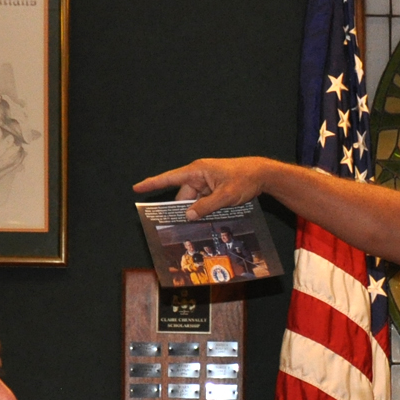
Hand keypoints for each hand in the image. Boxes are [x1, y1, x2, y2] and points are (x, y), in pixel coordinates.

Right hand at [133, 158, 268, 220]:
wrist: (261, 174)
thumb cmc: (244, 178)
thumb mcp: (225, 196)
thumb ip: (206, 206)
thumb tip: (188, 216)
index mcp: (197, 171)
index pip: (170, 178)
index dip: (152, 184)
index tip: (137, 188)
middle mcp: (199, 175)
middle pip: (184, 196)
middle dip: (184, 210)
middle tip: (181, 228)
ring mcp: (206, 182)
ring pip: (195, 201)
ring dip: (198, 212)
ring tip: (202, 224)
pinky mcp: (214, 188)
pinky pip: (204, 201)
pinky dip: (205, 210)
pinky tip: (209, 220)